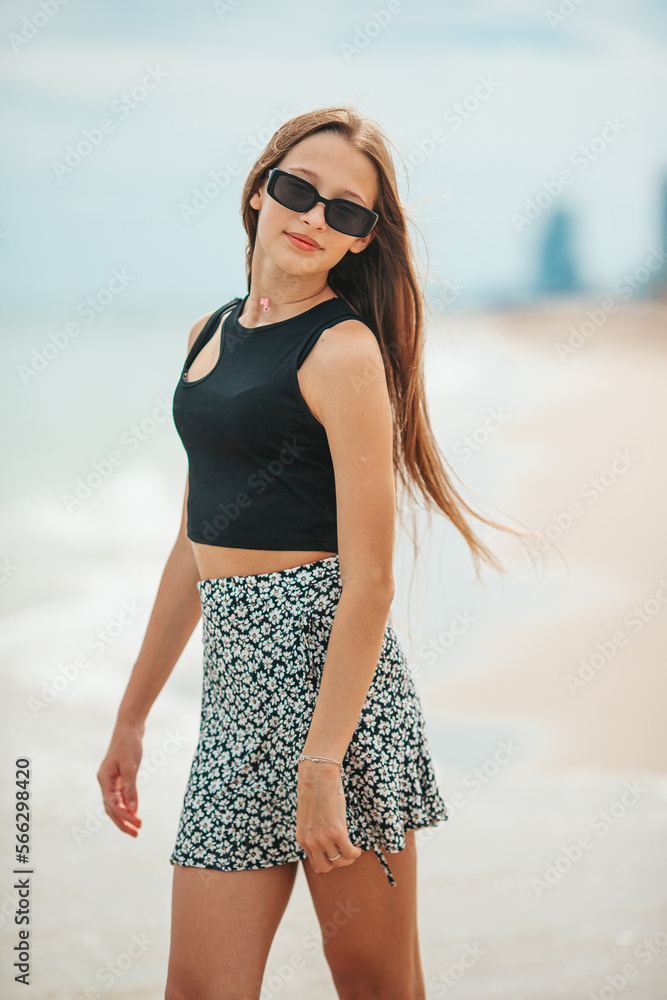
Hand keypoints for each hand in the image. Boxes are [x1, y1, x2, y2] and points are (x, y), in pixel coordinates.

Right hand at [96, 720, 143, 835]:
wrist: (129, 726)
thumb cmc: (129, 744)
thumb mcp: (131, 766)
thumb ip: (130, 788)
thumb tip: (133, 810)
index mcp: (104, 780)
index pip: (112, 805)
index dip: (124, 817)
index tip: (137, 824)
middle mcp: (105, 782)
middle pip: (111, 808)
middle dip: (123, 822)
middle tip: (136, 834)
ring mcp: (111, 779)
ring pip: (115, 803)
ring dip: (126, 815)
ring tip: (137, 827)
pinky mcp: (118, 776)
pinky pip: (120, 796)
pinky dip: (127, 804)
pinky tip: (135, 811)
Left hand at [295, 760, 361, 874]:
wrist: (317, 777)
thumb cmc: (314, 793)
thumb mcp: (307, 817)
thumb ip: (310, 832)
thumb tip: (319, 844)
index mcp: (302, 838)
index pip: (316, 863)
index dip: (328, 862)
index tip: (336, 855)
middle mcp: (311, 841)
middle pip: (326, 867)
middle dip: (338, 864)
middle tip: (345, 854)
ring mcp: (323, 838)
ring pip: (340, 861)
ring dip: (348, 859)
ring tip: (352, 850)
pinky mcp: (336, 831)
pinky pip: (349, 852)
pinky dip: (355, 853)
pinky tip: (357, 848)